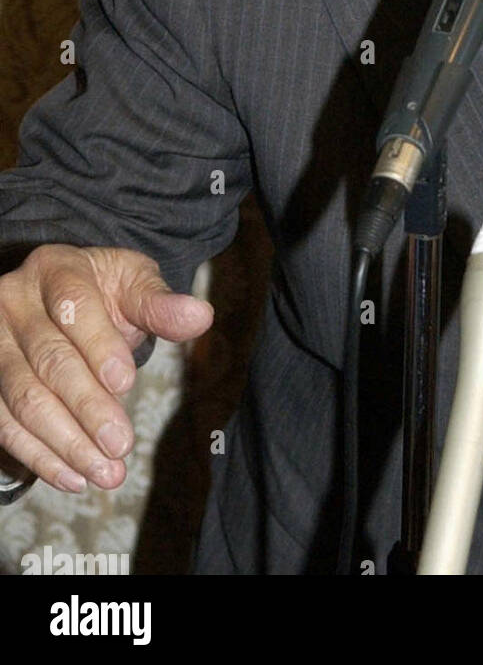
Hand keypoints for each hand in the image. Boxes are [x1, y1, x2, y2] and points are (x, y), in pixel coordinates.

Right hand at [0, 245, 212, 493]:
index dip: (99, 346)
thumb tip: (200, 316)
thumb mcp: (134, 284)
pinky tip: (74, 477)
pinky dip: (40, 456)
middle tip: (121, 444)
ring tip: (106, 472)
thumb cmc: (104, 291)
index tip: (126, 382)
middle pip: (48, 360)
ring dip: (66, 442)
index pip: (74, 307)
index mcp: (56, 269)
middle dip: (87, 407)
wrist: (62, 298)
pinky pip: (5, 424)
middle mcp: (14, 303)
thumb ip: (161, 305)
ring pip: (23, 399)